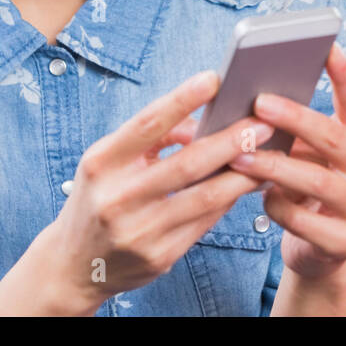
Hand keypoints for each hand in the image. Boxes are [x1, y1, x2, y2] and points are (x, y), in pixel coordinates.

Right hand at [35, 69, 269, 313]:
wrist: (74, 266)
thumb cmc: (99, 199)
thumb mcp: (109, 162)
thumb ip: (151, 140)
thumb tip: (202, 123)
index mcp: (101, 163)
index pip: (147, 124)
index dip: (182, 99)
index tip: (214, 79)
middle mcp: (118, 198)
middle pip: (187, 163)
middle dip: (231, 141)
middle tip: (263, 124)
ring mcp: (140, 231)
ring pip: (206, 197)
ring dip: (244, 175)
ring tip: (271, 156)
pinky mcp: (160, 258)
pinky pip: (206, 222)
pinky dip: (231, 201)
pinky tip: (250, 185)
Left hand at [227, 42, 345, 281]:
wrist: (318, 249)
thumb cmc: (303, 189)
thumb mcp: (304, 156)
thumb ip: (289, 134)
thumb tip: (246, 109)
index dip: (343, 73)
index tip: (326, 45)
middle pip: (334, 138)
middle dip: (295, 118)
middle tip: (259, 103)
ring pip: (317, 181)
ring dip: (273, 166)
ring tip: (238, 156)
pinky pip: (306, 221)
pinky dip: (278, 208)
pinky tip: (262, 199)